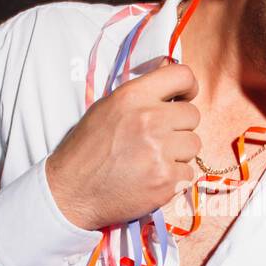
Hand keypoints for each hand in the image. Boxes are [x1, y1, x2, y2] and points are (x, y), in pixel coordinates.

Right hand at [46, 58, 201, 230]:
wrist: (72, 192)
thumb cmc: (87, 150)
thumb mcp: (106, 108)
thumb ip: (140, 93)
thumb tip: (169, 73)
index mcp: (133, 96)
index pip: (182, 75)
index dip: (188, 87)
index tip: (184, 98)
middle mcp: (149, 120)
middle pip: (193, 115)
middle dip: (180, 127)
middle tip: (159, 139)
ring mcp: (159, 151)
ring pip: (194, 145)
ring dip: (179, 154)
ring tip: (152, 160)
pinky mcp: (166, 180)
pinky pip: (188, 173)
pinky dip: (174, 178)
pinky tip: (151, 179)